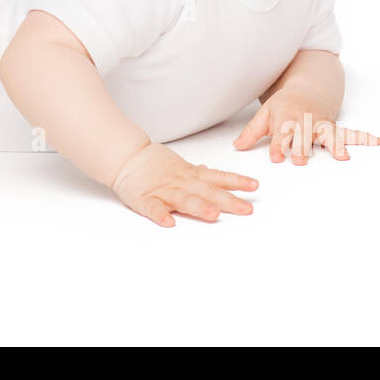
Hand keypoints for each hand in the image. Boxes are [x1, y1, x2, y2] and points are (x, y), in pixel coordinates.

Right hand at [111, 142, 258, 226]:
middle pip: (207, 192)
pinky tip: (168, 223)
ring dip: (198, 207)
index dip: (236, 181)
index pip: (217, 178)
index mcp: (190, 176)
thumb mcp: (180, 166)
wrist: (125, 157)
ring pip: (183, 200)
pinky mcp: (144, 200)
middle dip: (228, 201)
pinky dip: (159, 215)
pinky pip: (152, 208)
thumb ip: (198, 173)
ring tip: (213, 215)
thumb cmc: (153, 164)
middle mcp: (180, 183)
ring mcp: (162, 191)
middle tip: (247, 209)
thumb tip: (215, 174)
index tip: (254, 186)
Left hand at [233, 88, 379, 164]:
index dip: (278, 146)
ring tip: (342, 156)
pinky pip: (348, 133)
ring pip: (328, 135)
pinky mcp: (333, 128)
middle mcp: (305, 122)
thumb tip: (237, 147)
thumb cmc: (283, 106)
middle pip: (304, 137)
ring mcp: (321, 125)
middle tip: (301, 160)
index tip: (276, 157)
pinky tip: (375, 141)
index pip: (280, 135)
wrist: (307, 90)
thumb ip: (252, 132)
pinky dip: (362, 137)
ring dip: (334, 145)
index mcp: (286, 119)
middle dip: (303, 147)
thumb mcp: (264, 114)